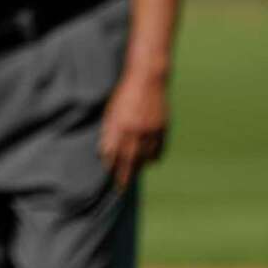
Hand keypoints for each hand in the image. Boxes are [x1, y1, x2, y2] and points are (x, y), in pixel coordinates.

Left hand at [99, 72, 168, 189]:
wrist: (148, 79)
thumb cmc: (125, 94)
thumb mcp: (111, 111)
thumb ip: (109, 132)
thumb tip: (104, 152)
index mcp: (119, 126)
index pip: (113, 154)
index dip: (111, 166)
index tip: (109, 175)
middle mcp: (135, 131)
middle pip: (129, 160)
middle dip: (124, 176)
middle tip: (121, 188)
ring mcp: (151, 131)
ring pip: (145, 158)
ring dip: (139, 168)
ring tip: (134, 174)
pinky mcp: (163, 129)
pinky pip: (159, 151)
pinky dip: (154, 158)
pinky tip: (149, 162)